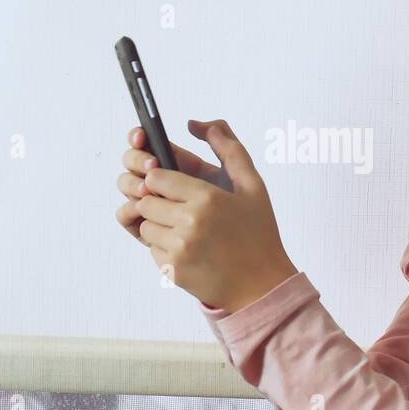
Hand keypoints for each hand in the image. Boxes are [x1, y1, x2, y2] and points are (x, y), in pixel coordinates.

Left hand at [132, 119, 297, 311]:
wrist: (262, 285)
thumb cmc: (258, 233)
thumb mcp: (253, 186)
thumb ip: (229, 149)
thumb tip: (200, 124)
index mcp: (207, 198)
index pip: (157, 177)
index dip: (162, 179)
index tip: (173, 184)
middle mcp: (189, 223)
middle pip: (146, 200)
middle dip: (158, 201)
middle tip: (181, 207)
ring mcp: (179, 248)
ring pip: (145, 224)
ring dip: (159, 223)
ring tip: (186, 228)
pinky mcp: (173, 270)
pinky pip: (152, 248)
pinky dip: (164, 246)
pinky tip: (189, 248)